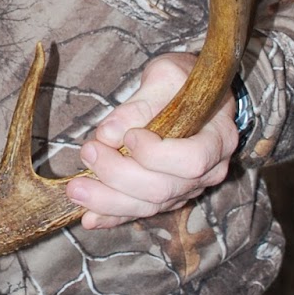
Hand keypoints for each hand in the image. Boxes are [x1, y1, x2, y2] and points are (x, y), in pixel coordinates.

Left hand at [63, 54, 238, 230]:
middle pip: (164, 188)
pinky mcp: (168, 196)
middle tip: (88, 152)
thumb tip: (107, 134)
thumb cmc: (182, 81)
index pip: (191, 160)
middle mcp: (209, 170)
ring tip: (76, 189)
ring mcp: (188, 187)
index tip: (130, 136)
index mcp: (217, 138)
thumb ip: (139, 105)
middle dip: (119, 175)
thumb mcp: (165, 77)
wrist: (191, 92)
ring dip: (108, 200)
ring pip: (149, 205)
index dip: (155, 154)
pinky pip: (140, 211)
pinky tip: (89, 217)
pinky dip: (113, 216)